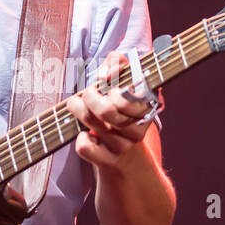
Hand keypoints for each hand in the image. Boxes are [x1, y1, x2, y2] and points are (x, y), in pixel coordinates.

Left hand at [66, 50, 160, 170]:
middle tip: (88, 93)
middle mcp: (139, 128)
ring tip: (77, 105)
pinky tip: (86, 133)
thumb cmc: (121, 106)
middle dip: (89, 96)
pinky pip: (85, 147)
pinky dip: (80, 138)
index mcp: (147, 106)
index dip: (111, 88)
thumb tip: (103, 75)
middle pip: (105, 110)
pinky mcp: (109, 161)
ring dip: (78, 109)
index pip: (126, 97)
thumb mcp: (124, 80)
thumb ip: (117, 63)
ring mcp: (124, 146)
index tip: (106, 86)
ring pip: (92, 122)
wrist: (127, 153)